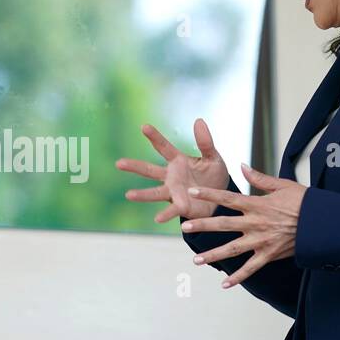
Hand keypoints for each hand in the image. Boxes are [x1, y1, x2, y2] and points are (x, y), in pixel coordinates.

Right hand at [116, 118, 230, 221]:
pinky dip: (165, 214)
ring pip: (154, 192)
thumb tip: (198, 121)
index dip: (155, 137)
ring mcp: (174, 192)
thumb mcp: (213, 157)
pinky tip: (157, 219)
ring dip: (142, 194)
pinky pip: (172, 211)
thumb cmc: (214, 176)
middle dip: (134, 166)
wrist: (221, 199)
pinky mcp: (181, 206)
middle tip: (119, 163)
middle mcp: (171, 177)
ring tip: (128, 195)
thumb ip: (205, 142)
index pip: (164, 148)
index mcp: (178, 162)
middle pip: (149, 170)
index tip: (144, 127)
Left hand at [179, 164, 306, 287]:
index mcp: (257, 204)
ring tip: (196, 260)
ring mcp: (262, 241)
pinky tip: (225, 284)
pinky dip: (238, 277)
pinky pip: (251, 268)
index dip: (209, 194)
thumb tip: (242, 165)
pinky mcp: (270, 255)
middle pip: (224, 224)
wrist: (324, 224)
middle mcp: (256, 223)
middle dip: (203, 226)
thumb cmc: (305, 202)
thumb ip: (260, 178)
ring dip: (213, 255)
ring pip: (233, 249)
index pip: (228, 198)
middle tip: (184, 227)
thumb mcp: (283, 185)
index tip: (191, 192)